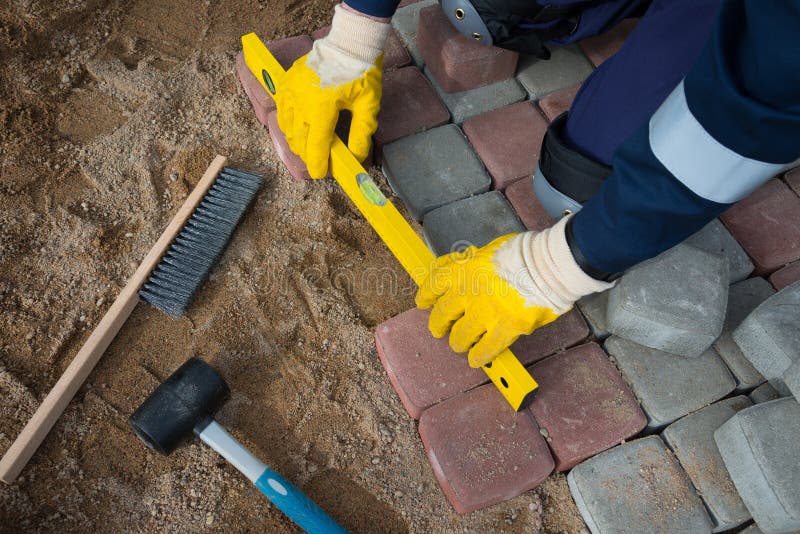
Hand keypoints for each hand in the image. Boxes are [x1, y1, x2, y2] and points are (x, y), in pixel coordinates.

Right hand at [274, 4, 388, 177]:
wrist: (348, 42)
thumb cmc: (361, 73)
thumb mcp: (368, 105)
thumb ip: (361, 134)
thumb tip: (356, 158)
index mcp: (322, 108)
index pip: (315, 146)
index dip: (317, 164)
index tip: (319, 175)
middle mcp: (301, 101)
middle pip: (299, 140)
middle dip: (309, 155)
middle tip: (320, 162)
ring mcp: (290, 91)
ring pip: (287, 128)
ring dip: (298, 141)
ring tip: (309, 148)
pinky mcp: (286, 83)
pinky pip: (281, 112)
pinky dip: (289, 124)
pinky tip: (299, 129)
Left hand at [416, 216, 612, 366]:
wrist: (550, 265)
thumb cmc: (526, 253)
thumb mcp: (489, 249)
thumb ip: (470, 261)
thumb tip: (458, 266)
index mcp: (463, 269)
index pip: (433, 284)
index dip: (426, 296)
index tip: (423, 301)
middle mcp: (468, 292)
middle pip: (443, 314)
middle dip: (438, 324)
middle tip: (438, 329)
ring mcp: (485, 313)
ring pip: (461, 336)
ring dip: (458, 342)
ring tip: (460, 344)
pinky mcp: (504, 329)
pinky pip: (485, 350)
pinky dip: (479, 356)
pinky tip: (476, 359)